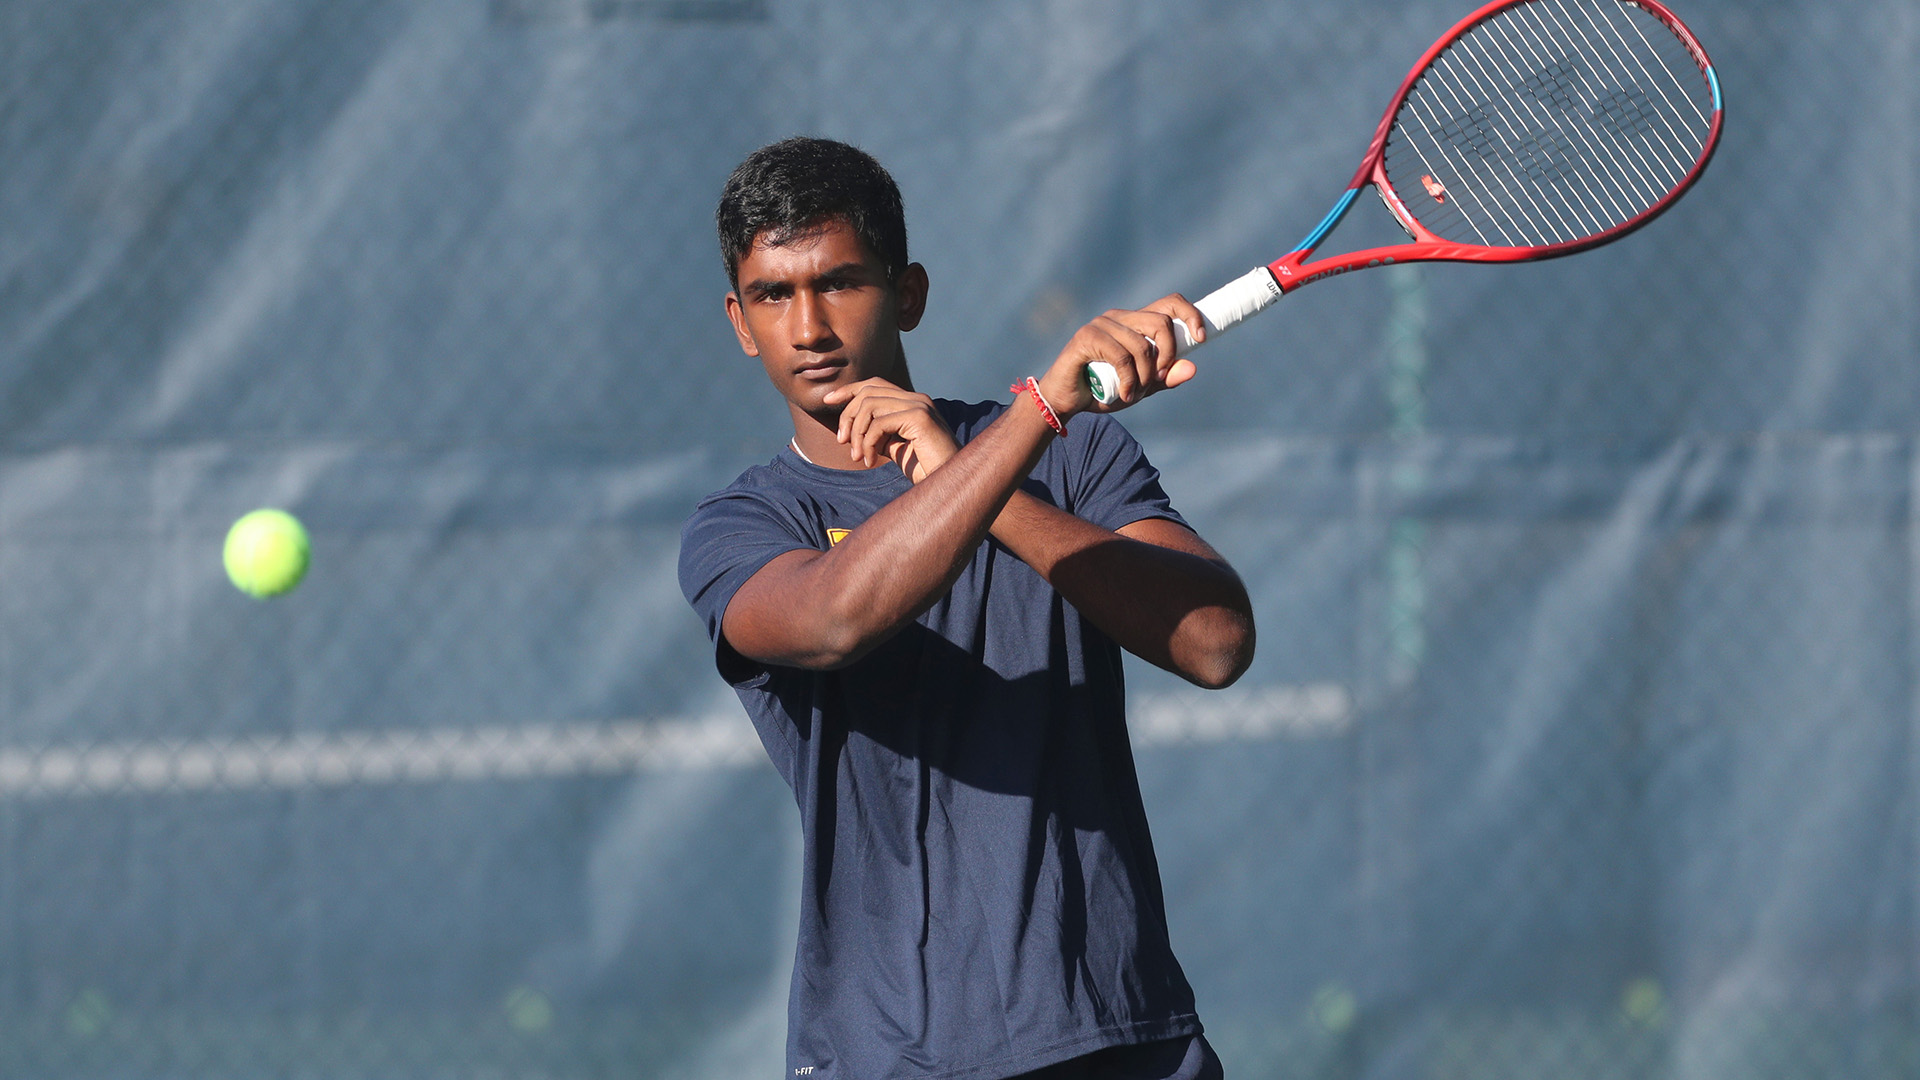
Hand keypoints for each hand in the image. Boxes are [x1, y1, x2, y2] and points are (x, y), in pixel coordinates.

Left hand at [823, 378, 959, 482]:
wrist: (950, 485)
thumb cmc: (925, 470)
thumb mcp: (895, 447)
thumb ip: (879, 433)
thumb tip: (854, 428)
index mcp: (913, 402)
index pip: (874, 384)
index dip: (849, 390)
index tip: (828, 401)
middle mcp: (917, 399)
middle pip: (868, 391)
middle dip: (847, 414)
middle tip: (841, 441)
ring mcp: (920, 405)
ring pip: (869, 405)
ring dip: (856, 433)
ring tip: (857, 457)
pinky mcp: (920, 417)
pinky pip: (879, 423)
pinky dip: (867, 442)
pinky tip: (870, 460)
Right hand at [1035, 294, 1205, 416]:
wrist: (1065, 401)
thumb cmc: (1102, 390)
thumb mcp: (1141, 386)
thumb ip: (1165, 377)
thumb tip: (1192, 367)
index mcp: (1135, 322)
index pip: (1170, 303)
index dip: (1190, 315)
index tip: (1201, 338)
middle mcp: (1119, 317)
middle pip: (1161, 322)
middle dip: (1167, 355)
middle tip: (1157, 379)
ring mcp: (1102, 324)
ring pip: (1142, 345)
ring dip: (1144, 378)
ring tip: (1133, 393)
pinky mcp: (1086, 337)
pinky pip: (1121, 357)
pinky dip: (1128, 381)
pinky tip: (1123, 394)